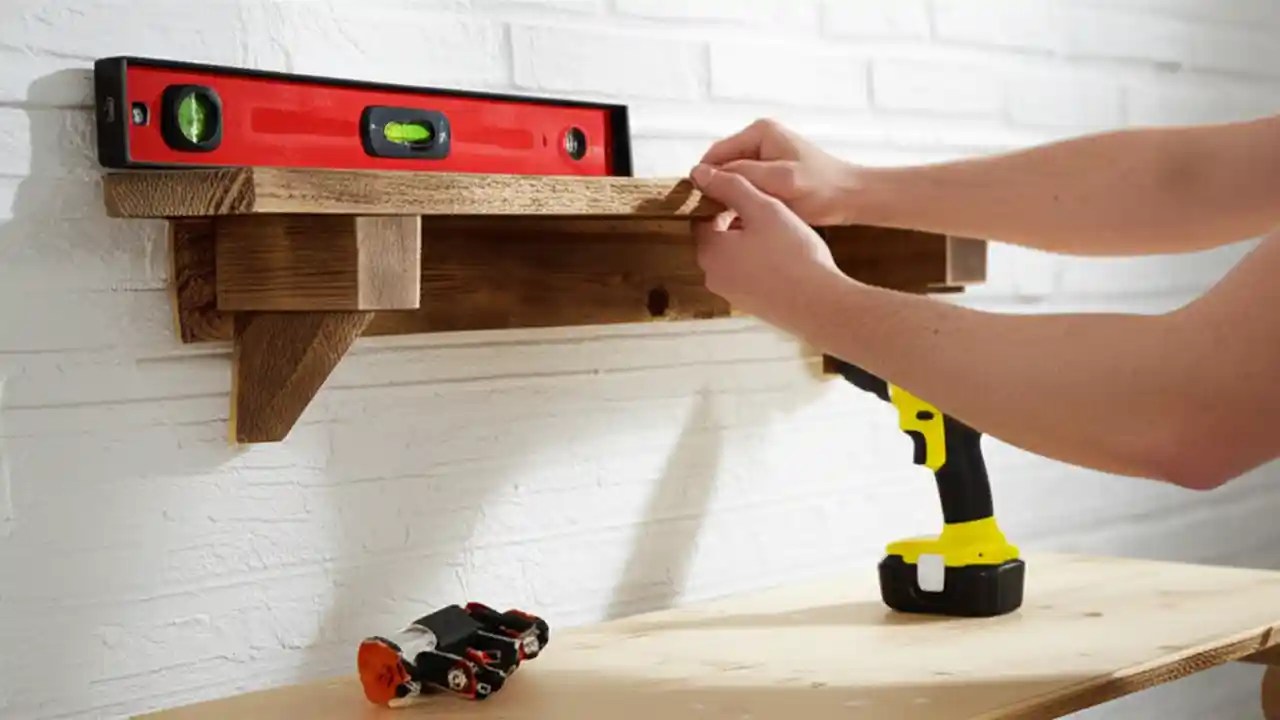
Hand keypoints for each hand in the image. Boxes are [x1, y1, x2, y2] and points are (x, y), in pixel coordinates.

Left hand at [690, 163, 848, 327]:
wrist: (820, 304)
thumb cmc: (792, 253)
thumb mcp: (763, 208)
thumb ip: (731, 187)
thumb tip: (698, 173)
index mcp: (709, 251)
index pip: (703, 218)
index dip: (723, 202)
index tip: (748, 195)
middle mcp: (713, 276)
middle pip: (718, 239)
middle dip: (737, 222)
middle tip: (767, 212)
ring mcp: (732, 294)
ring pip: (734, 257)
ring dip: (750, 242)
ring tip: (779, 233)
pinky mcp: (752, 306)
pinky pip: (749, 275)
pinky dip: (760, 263)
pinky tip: (784, 256)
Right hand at [700, 118, 861, 225]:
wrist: (852, 197)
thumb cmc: (821, 189)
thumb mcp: (779, 181)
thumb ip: (740, 175)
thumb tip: (700, 173)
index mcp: (758, 132)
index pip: (715, 155)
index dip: (705, 181)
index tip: (699, 209)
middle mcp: (758, 138)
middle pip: (722, 168)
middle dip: (718, 191)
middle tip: (716, 221)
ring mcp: (764, 155)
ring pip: (733, 180)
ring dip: (730, 199)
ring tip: (729, 224)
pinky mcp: (769, 172)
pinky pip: (746, 186)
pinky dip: (742, 202)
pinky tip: (743, 221)